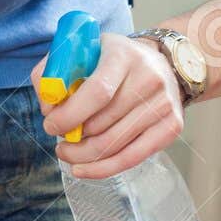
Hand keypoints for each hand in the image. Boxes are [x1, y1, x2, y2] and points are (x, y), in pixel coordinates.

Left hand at [32, 32, 183, 178]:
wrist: (162, 63)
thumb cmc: (114, 60)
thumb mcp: (84, 50)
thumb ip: (56, 71)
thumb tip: (47, 106)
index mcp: (123, 56)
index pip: (98, 92)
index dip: (70, 114)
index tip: (50, 125)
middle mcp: (149, 79)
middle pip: (103, 123)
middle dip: (73, 138)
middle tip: (58, 138)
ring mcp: (163, 105)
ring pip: (114, 145)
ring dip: (83, 155)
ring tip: (68, 153)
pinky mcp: (172, 126)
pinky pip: (132, 158)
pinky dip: (103, 169)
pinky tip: (83, 169)